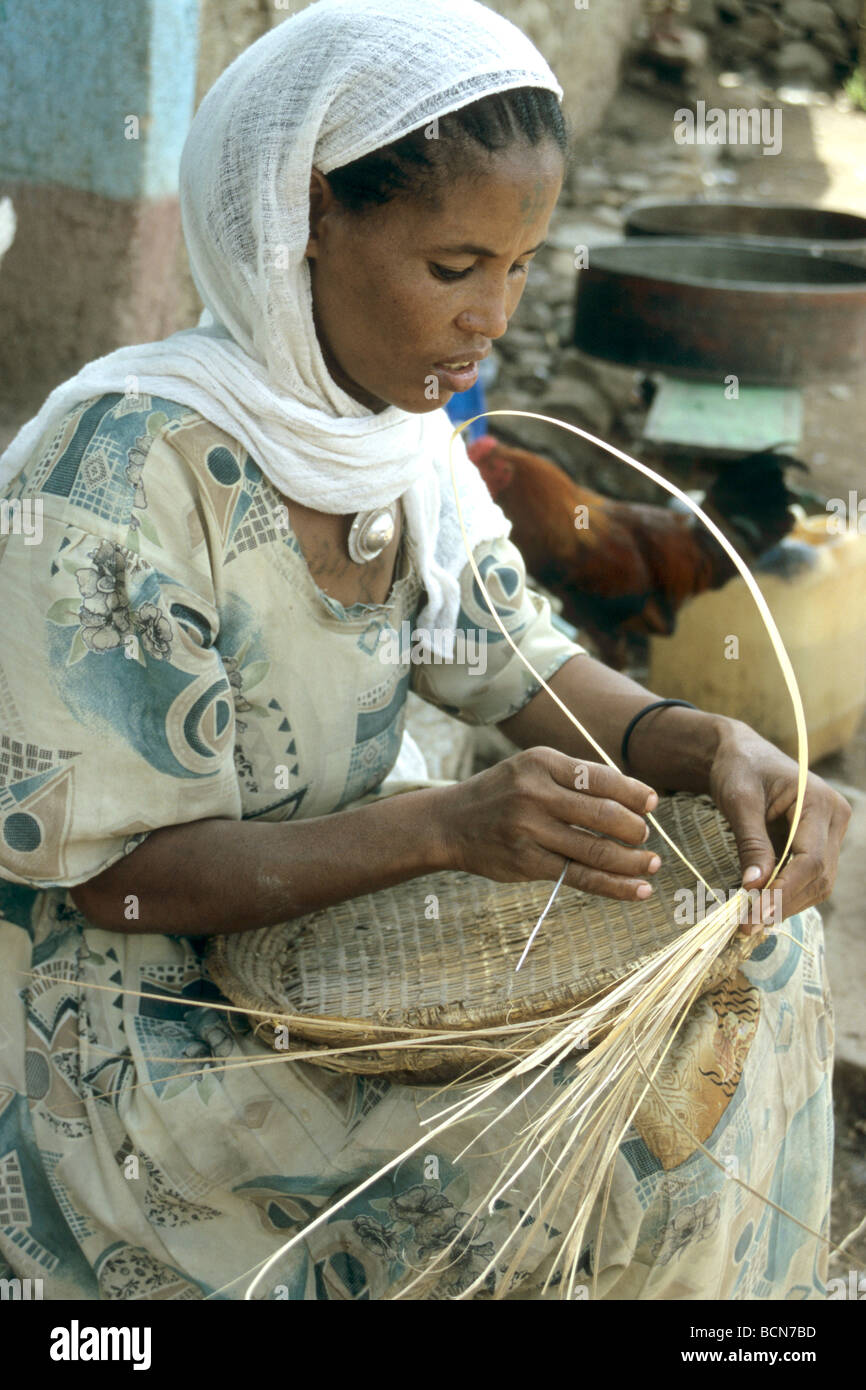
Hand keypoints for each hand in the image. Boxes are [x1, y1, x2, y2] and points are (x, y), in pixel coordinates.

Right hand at [436, 746, 662, 900]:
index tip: (652, 804)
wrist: (448, 822)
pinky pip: (579, 876)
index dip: (634, 793)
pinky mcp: (527, 863)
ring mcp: (529, 830)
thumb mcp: (531, 769)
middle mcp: (535, 794)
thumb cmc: (502, 794)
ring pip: (595, 850)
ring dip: (632, 861)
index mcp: (542, 763)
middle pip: (603, 814)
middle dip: (635, 828)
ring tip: (652, 865)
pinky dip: (614, 886)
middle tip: (646, 836)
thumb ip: (575, 780)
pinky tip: (637, 890)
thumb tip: (634, 800)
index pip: (601, 778)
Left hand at [708, 719, 851, 930]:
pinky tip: (761, 906)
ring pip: (818, 882)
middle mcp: (834, 817)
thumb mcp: (738, 801)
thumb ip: (750, 842)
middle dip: (784, 903)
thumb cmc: (738, 768)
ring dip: (786, 904)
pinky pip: (808, 875)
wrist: (741, 753)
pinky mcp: (818, 841)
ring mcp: (830, 831)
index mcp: (818, 801)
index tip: (756, 912)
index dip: (786, 890)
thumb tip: (756, 887)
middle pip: (819, 875)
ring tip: (750, 920)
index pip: (811, 859)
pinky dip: (786, 893)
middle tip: (748, 924)